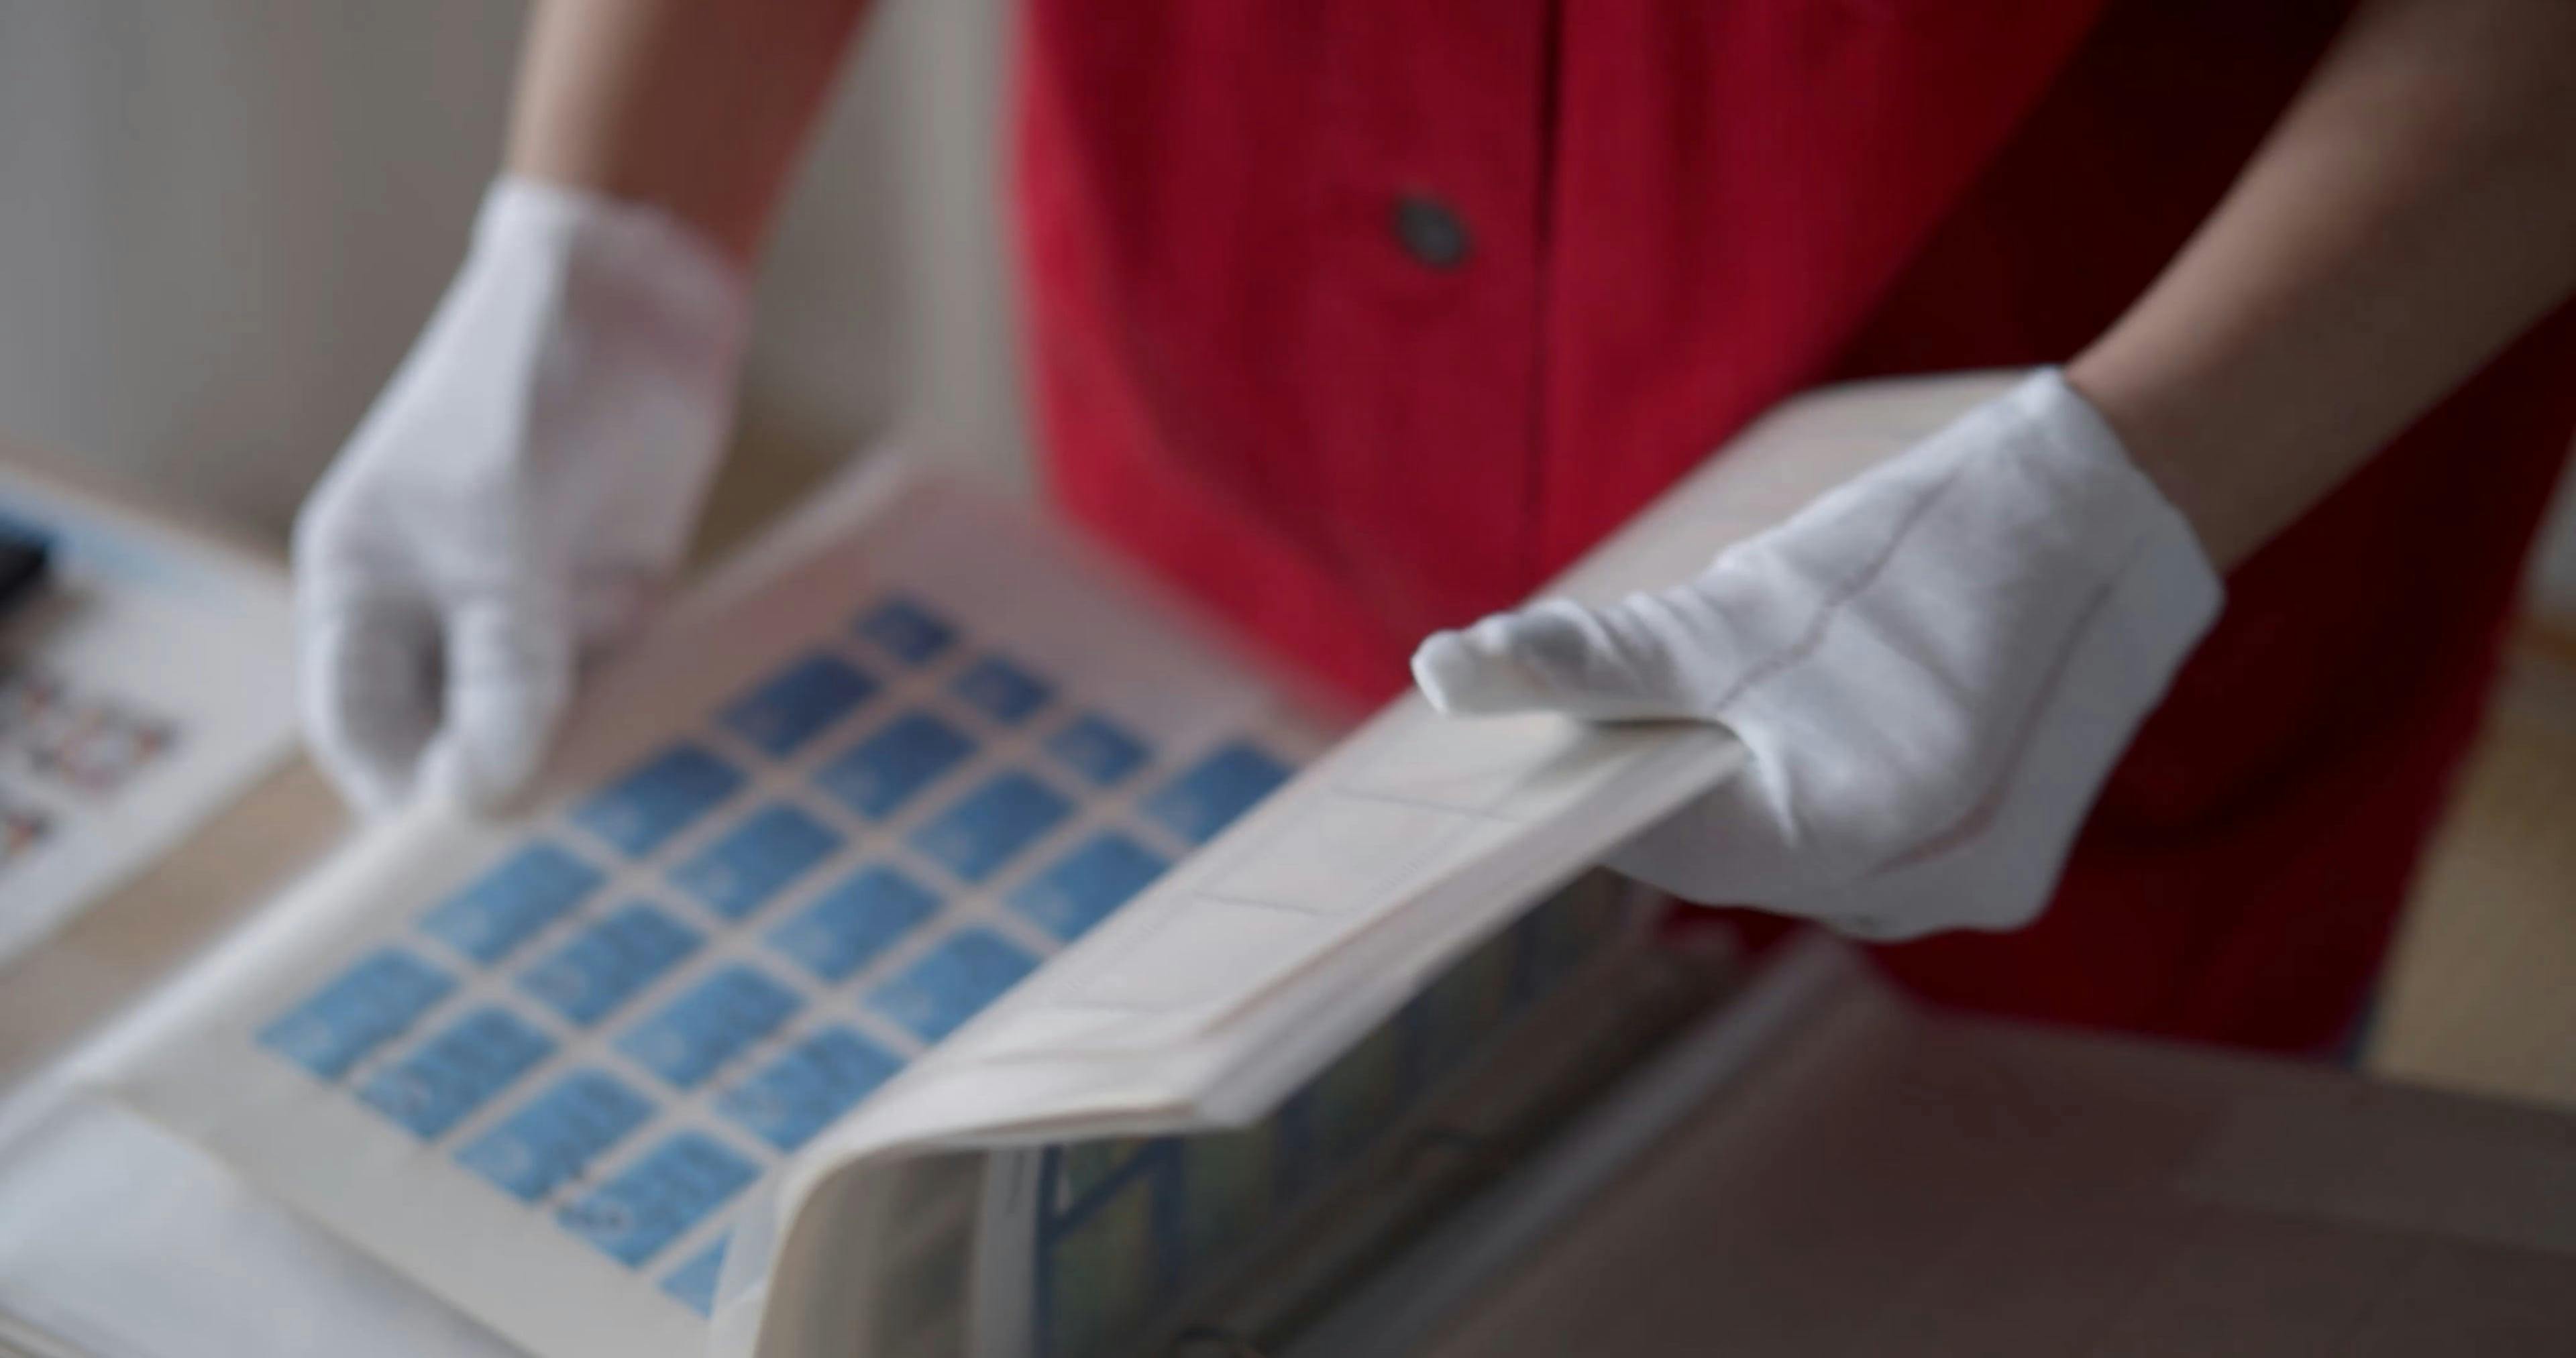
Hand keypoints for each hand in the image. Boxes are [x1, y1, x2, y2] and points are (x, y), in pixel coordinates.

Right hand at [293, 177, 748, 816]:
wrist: (636, 308)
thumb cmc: (532, 394)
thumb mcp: (504, 530)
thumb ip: (498, 658)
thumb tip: (482, 789)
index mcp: (361, 589)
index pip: (358, 725)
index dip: (402, 781)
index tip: (469, 813)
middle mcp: (433, 614)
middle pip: (445, 742)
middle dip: (493, 781)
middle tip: (557, 805)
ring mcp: (520, 617)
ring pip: (532, 731)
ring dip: (570, 758)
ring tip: (615, 768)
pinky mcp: (603, 612)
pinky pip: (605, 698)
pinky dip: (626, 721)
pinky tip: (657, 733)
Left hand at [1412, 372, 2223, 938]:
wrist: (2116, 505)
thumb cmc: (1915, 545)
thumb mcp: (1732, 610)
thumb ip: (1587, 666)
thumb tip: (1437, 678)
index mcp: (1846, 837)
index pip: (1660, 845)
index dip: (1603, 777)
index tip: (1573, 715)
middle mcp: (1918, 892)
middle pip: (1732, 856)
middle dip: (1686, 774)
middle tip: (1686, 678)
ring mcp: (1976, 889)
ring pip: (1804, 855)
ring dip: (1762, 784)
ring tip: (1783, 681)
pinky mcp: (2009, 865)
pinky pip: (1879, 850)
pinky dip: (1837, 791)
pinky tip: (1848, 713)